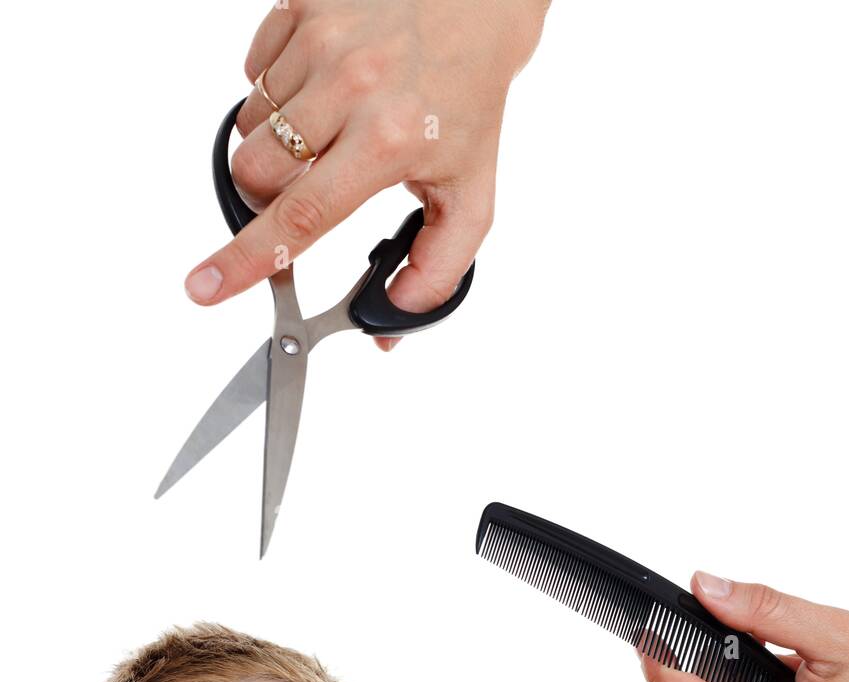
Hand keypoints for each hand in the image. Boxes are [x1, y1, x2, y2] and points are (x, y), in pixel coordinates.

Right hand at [183, 0, 551, 350]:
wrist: (479, 7)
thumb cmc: (468, 102)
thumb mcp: (470, 195)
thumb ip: (437, 269)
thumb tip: (390, 318)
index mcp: (387, 142)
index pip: (298, 218)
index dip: (245, 261)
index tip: (204, 287)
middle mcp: (350, 87)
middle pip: (255, 172)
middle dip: (266, 193)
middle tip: (310, 180)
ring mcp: (321, 40)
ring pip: (249, 124)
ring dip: (277, 140)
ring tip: (329, 124)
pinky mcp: (302, 4)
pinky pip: (254, 69)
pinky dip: (278, 88)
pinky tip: (322, 82)